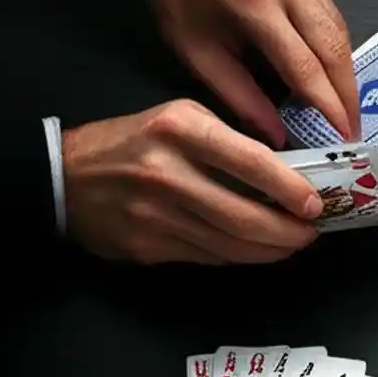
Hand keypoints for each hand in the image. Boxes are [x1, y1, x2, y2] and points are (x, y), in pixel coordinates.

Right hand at [63, 100, 322, 264]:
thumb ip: (229, 141)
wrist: (63, 176)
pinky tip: (256, 250)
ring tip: (291, 243)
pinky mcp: (149, 247)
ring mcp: (157, 215)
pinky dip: (241, 257)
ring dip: (271, 251)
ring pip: (232, 246)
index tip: (314, 204)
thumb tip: (287, 174)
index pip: (252, 163)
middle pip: (247, 218)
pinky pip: (210, 258)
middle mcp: (168, 173)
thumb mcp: (180, 118)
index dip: (290, 190)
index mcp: (180, 129)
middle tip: (310, 232)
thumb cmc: (133, 142)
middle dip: (289, 233)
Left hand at [147, 0, 357, 146]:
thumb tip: (273, 132)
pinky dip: (337, 48)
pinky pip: (333, 15)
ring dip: (347, 73)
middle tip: (352, 128)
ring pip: (340, 31)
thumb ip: (237, 94)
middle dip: (348, 95)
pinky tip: (334, 71)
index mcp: (254, 3)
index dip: (328, 107)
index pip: (306, 68)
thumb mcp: (194, 47)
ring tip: (346, 106)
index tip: (340, 135)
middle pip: (336, 50)